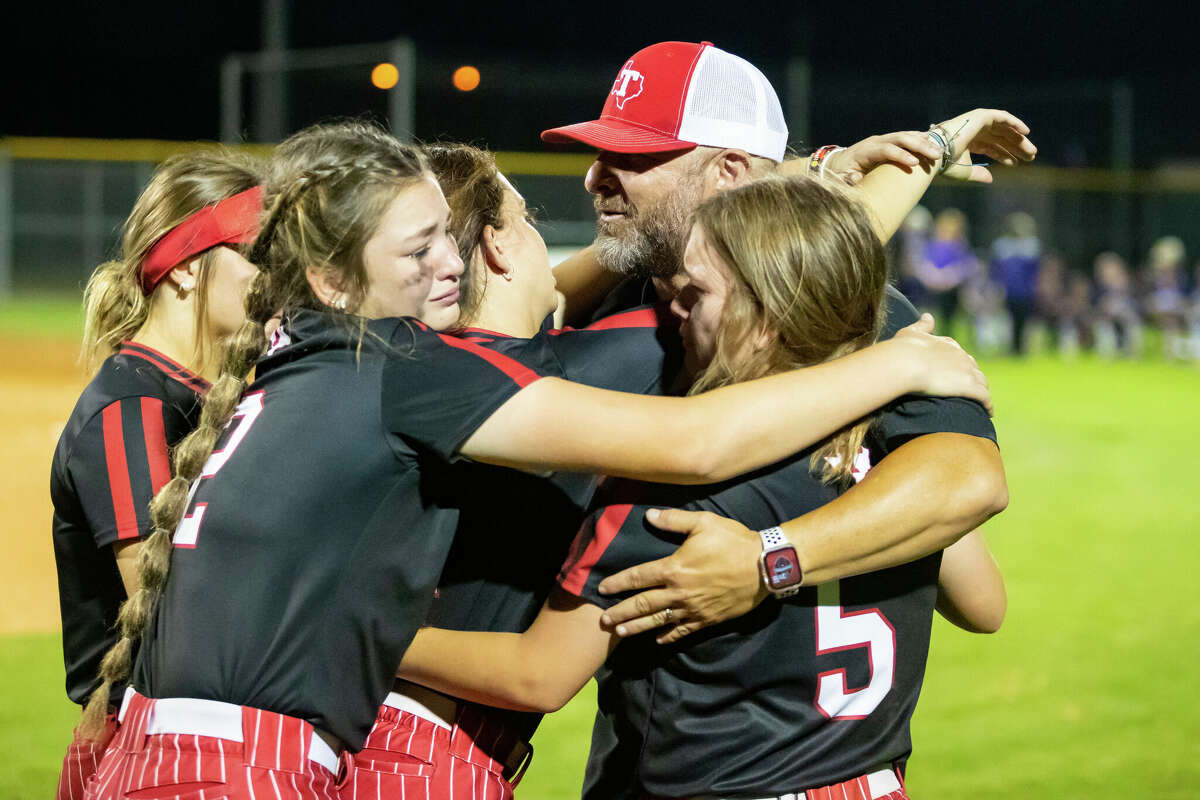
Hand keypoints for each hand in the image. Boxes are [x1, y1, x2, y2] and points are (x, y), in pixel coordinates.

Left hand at [597, 508, 766, 643]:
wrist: (764, 567)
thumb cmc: (733, 541)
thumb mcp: (703, 523)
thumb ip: (673, 520)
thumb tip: (649, 516)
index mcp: (674, 568)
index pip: (637, 577)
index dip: (618, 583)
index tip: (602, 588)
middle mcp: (679, 592)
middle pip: (642, 604)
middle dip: (620, 613)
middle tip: (603, 620)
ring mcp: (693, 609)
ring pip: (658, 621)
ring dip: (637, 627)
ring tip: (620, 633)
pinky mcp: (707, 619)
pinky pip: (683, 630)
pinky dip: (668, 635)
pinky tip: (658, 639)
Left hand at [824, 132, 943, 185]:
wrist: (837, 163)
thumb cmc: (841, 174)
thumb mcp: (841, 179)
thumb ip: (847, 179)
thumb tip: (856, 176)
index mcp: (865, 151)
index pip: (886, 149)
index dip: (900, 155)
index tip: (914, 164)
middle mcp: (875, 142)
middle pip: (900, 138)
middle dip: (918, 146)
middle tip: (935, 156)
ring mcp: (883, 139)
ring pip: (906, 135)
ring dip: (923, 142)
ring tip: (939, 152)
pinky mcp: (888, 141)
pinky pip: (907, 136)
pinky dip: (920, 139)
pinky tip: (934, 143)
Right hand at [892, 314, 991, 413]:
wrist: (904, 363)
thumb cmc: (902, 350)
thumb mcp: (910, 333)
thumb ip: (922, 326)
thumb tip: (928, 315)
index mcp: (947, 345)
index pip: (959, 354)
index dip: (960, 364)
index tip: (958, 372)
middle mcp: (961, 356)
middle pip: (973, 368)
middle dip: (973, 377)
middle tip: (970, 389)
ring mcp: (966, 371)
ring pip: (982, 382)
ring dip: (982, 390)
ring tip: (982, 402)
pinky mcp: (969, 387)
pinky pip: (984, 397)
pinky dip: (988, 404)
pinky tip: (988, 411)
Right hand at [932, 109, 1036, 182]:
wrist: (937, 154)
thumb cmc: (946, 164)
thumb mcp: (965, 172)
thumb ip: (978, 173)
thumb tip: (991, 179)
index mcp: (969, 142)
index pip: (991, 147)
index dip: (1004, 155)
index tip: (1017, 164)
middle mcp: (974, 131)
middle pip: (1000, 138)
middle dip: (1015, 148)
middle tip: (1031, 157)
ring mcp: (977, 122)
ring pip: (1004, 129)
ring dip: (1018, 139)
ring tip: (1031, 151)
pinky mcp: (980, 116)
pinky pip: (1002, 117)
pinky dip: (1015, 123)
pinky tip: (1026, 133)